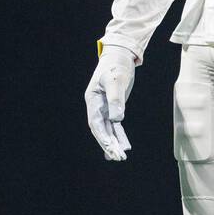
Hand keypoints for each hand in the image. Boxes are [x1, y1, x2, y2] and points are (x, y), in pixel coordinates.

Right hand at [85, 44, 136, 160]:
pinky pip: (113, 126)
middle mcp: (96, 106)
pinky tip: (120, 147)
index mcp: (93, 100)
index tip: (110, 148)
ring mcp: (104, 107)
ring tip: (120, 157)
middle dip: (108, 144)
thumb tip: (117, 119)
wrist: (119, 57)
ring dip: (113, 143)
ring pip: (107, 129)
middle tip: (118, 157)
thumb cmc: (116, 66)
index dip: (102, 137)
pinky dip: (117, 136)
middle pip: (101, 129)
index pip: (96, 123)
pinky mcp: (112, 108)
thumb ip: (116, 100)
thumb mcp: (116, 81)